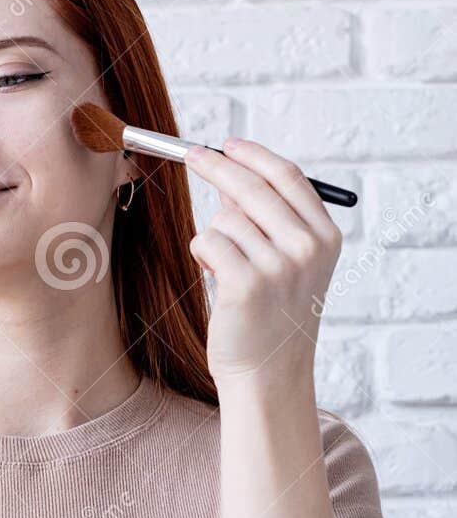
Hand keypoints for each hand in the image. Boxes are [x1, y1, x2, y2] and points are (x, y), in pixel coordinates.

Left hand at [185, 137, 342, 390]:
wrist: (268, 374)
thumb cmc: (271, 316)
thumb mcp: (285, 262)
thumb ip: (265, 220)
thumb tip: (228, 179)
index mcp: (326, 237)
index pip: (288, 176)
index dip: (254, 155)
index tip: (228, 144)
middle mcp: (308, 248)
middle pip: (253, 186)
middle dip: (216, 166)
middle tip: (192, 155)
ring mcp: (279, 266)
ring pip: (224, 220)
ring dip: (215, 238)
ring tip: (226, 270)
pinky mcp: (245, 283)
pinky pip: (208, 242)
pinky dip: (203, 255)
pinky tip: (216, 279)